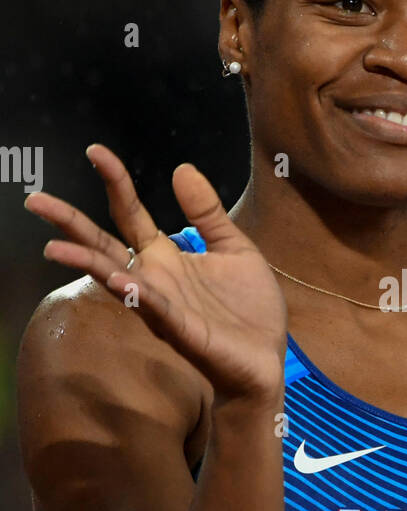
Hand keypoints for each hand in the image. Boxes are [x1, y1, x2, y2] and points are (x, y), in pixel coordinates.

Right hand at [24, 144, 287, 402]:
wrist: (267, 360)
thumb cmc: (248, 308)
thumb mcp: (234, 247)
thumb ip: (207, 212)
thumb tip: (181, 167)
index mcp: (166, 256)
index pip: (130, 213)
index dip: (115, 182)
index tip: (96, 151)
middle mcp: (154, 278)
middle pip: (103, 246)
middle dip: (70, 224)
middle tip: (36, 200)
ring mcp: (163, 305)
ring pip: (116, 280)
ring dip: (87, 263)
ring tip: (55, 247)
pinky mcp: (182, 330)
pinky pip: (153, 308)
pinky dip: (134, 294)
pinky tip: (116, 279)